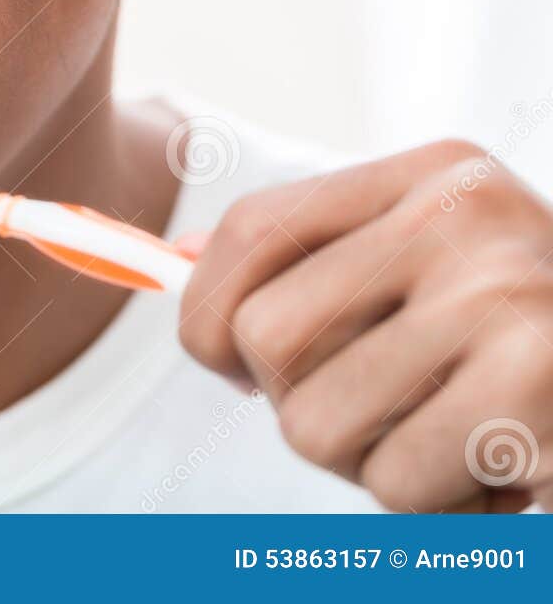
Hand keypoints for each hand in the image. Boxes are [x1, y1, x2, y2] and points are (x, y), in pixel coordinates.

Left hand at [179, 139, 552, 511]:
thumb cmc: (529, 358)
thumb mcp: (428, 282)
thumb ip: (311, 267)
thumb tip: (165, 264)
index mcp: (432, 176)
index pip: (249, 231)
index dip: (208, 318)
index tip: (236, 366)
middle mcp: (467, 213)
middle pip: (265, 336)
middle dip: (305, 404)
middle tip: (394, 412)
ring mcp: (508, 292)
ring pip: (314, 425)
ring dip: (374, 464)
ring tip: (458, 439)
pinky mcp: (537, 383)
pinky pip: (394, 482)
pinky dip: (437, 506)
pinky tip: (505, 474)